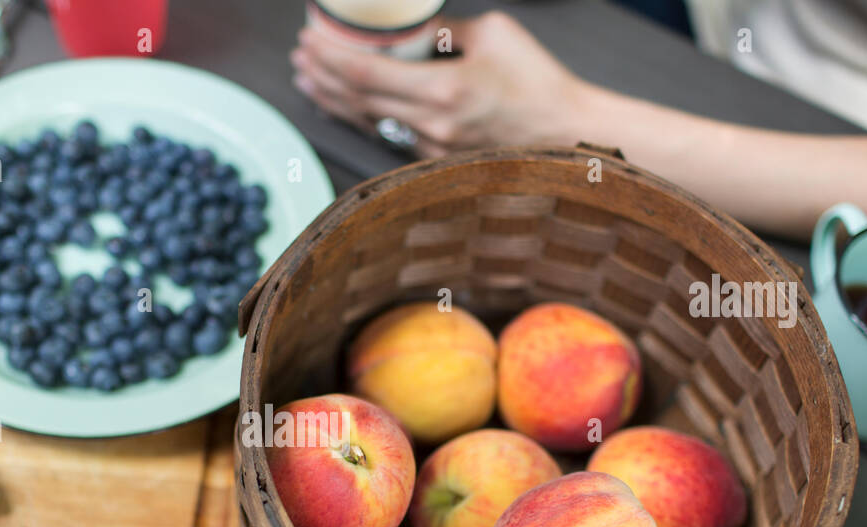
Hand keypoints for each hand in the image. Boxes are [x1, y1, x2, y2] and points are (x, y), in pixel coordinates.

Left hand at [291, 11, 585, 155]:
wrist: (567, 134)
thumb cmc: (537, 80)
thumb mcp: (495, 34)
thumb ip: (445, 29)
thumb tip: (409, 25)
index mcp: (443, 91)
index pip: (366, 75)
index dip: (330, 57)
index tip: (309, 38)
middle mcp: (431, 125)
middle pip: (358, 100)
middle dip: (321, 75)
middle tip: (299, 54)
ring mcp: (432, 148)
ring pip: (368, 121)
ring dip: (333, 99)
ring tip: (307, 78)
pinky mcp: (436, 160)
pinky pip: (389, 134)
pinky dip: (361, 116)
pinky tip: (342, 104)